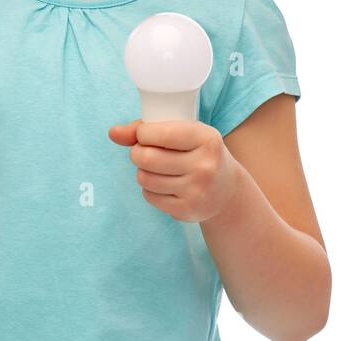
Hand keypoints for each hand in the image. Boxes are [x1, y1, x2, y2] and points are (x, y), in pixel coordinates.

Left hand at [107, 119, 241, 222]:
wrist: (227, 191)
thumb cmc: (198, 153)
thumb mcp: (184, 133)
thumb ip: (146, 129)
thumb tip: (112, 132)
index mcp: (207, 139)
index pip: (160, 133)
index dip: (142, 133)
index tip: (145, 134)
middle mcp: (205, 166)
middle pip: (146, 158)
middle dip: (137, 153)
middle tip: (144, 152)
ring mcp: (197, 191)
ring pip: (144, 178)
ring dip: (142, 172)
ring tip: (155, 169)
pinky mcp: (187, 210)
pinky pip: (149, 196)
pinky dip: (149, 189)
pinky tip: (163, 184)